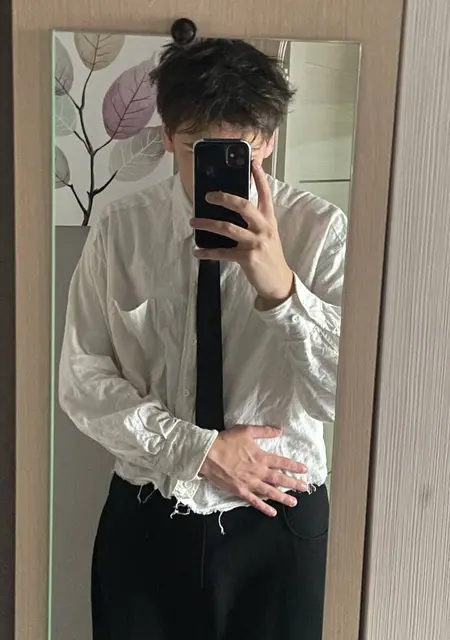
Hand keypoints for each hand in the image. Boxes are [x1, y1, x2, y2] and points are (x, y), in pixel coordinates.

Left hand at [190, 161, 294, 307]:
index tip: (252, 162)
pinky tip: (197, 252)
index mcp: (269, 220)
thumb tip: (232, 210)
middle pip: (243, 206)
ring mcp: (256, 243)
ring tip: (193, 222)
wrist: (278, 281)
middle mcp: (263, 228)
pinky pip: (223, 253)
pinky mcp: (247, 258)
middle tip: (208, 195)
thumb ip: (255, 221)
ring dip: (207, 224)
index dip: (259, 177)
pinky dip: (208, 252)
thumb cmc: (270, 256)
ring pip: (228, 228)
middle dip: (224, 198)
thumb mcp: (268, 234)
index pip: (265, 194)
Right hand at [200, 425, 307, 516]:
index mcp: (261, 457)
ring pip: (270, 492)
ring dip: (283, 497)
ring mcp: (250, 483)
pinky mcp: (240, 491)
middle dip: (294, 483)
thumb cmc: (226, 441)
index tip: (304, 469)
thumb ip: (264, 431)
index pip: (282, 462)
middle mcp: (258, 472)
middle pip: (280, 479)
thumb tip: (279, 430)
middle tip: (305, 487)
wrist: (208, 455)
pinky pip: (254, 501)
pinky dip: (264, 507)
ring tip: (294, 502)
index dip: (294, 466)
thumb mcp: (246, 431)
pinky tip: (272, 512)